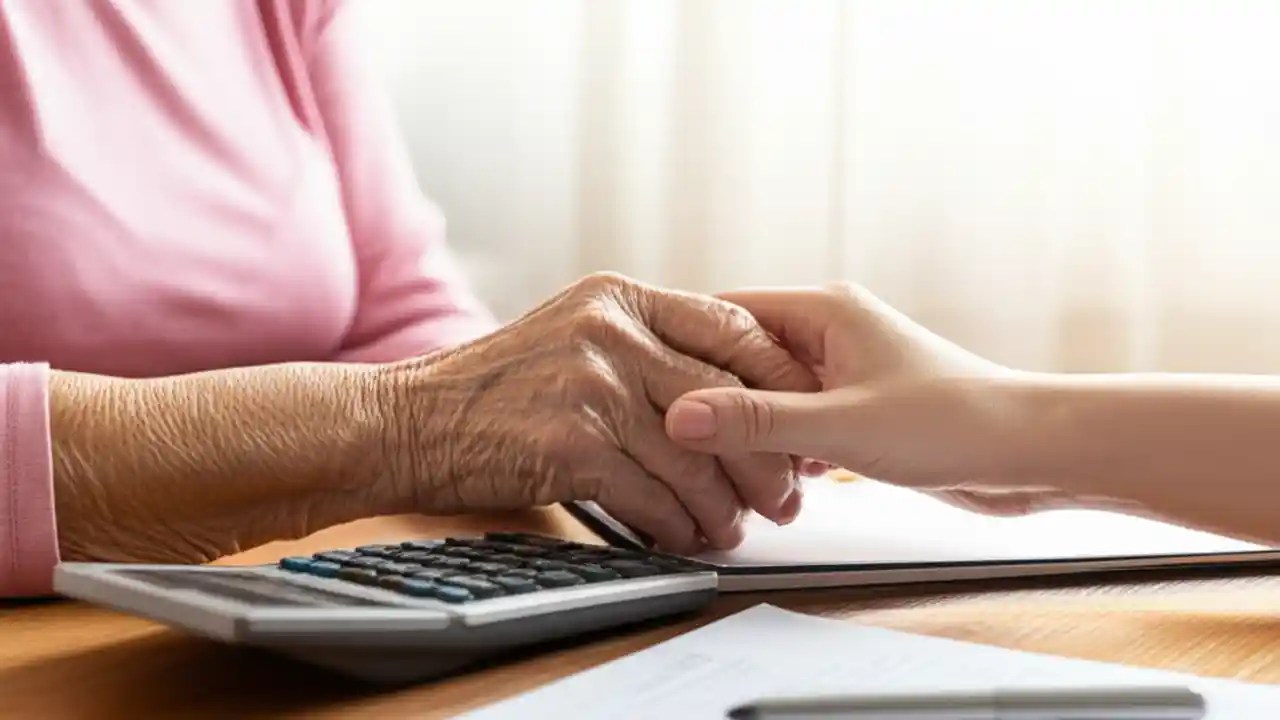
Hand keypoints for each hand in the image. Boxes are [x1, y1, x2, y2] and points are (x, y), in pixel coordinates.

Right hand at [379, 273, 817, 552]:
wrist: (411, 420)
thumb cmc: (497, 389)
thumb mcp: (573, 336)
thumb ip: (644, 345)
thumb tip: (727, 389)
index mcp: (621, 297)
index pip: (733, 326)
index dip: (779, 378)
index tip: (803, 419)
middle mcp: (611, 331)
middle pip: (726, 396)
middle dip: (767, 457)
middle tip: (787, 496)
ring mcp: (591, 384)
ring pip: (696, 457)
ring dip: (724, 505)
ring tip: (735, 528)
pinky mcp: (570, 442)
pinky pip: (654, 496)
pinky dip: (677, 526)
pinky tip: (685, 538)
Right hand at [663, 283, 1058, 511]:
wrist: (1032, 454)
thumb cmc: (955, 424)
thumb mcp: (840, 426)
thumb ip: (757, 421)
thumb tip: (679, 414)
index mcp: (824, 311)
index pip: (725, 314)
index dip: (681, 347)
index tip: (642, 378)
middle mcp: (830, 333)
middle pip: (741, 358)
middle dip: (713, 400)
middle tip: (676, 438)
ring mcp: (844, 371)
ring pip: (768, 396)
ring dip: (750, 431)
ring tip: (721, 467)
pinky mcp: (859, 409)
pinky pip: (798, 422)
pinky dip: (782, 449)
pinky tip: (775, 482)